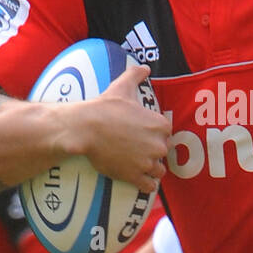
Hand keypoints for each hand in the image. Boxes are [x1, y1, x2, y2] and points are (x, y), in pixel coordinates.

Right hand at [74, 66, 171, 191]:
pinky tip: (139, 180)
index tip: (146, 135)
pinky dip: (146, 184)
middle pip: (164, 152)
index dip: (156, 134)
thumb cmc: (104, 107)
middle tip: (140, 150)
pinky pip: (149, 186)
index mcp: (160, 125)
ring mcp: (147, 162)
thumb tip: (144, 66)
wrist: (85, 128)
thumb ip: (136, 75)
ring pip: (159, 171)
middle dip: (154, 151)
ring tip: (140, 165)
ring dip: (152, 169)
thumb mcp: (122, 87)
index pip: (167, 133)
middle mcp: (158, 145)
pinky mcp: (135, 176)